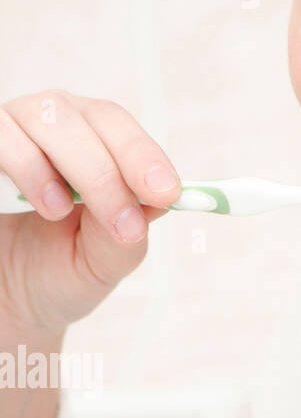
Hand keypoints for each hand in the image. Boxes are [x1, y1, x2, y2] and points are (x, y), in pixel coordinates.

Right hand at [0, 90, 181, 335]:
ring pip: (43, 116)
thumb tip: (157, 200)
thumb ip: (130, 231)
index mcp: (98, 143)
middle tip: (123, 223)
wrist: (4, 301)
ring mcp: (12, 131)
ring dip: (64, 165)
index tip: (166, 192)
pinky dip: (21, 163)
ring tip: (61, 212)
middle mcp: (55, 126)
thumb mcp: (103, 263)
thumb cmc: (57, 272)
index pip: (121, 127)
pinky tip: (39, 202)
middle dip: (110, 171)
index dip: (143, 156)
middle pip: (88, 116)